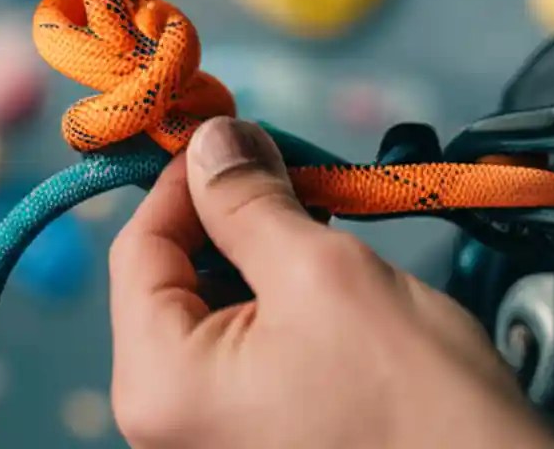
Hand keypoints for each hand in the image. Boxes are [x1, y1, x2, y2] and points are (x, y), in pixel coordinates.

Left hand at [108, 117, 553, 448]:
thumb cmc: (417, 407)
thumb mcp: (322, 275)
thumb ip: (246, 201)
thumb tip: (209, 142)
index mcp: (157, 385)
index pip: (136, 249)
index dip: (182, 180)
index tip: (232, 136)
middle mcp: (163, 422)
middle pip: (168, 280)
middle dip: (224, 217)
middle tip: (288, 172)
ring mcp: (207, 436)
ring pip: (208, 311)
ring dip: (255, 256)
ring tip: (317, 226)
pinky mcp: (253, 439)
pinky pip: (240, 351)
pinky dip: (274, 303)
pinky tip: (321, 280)